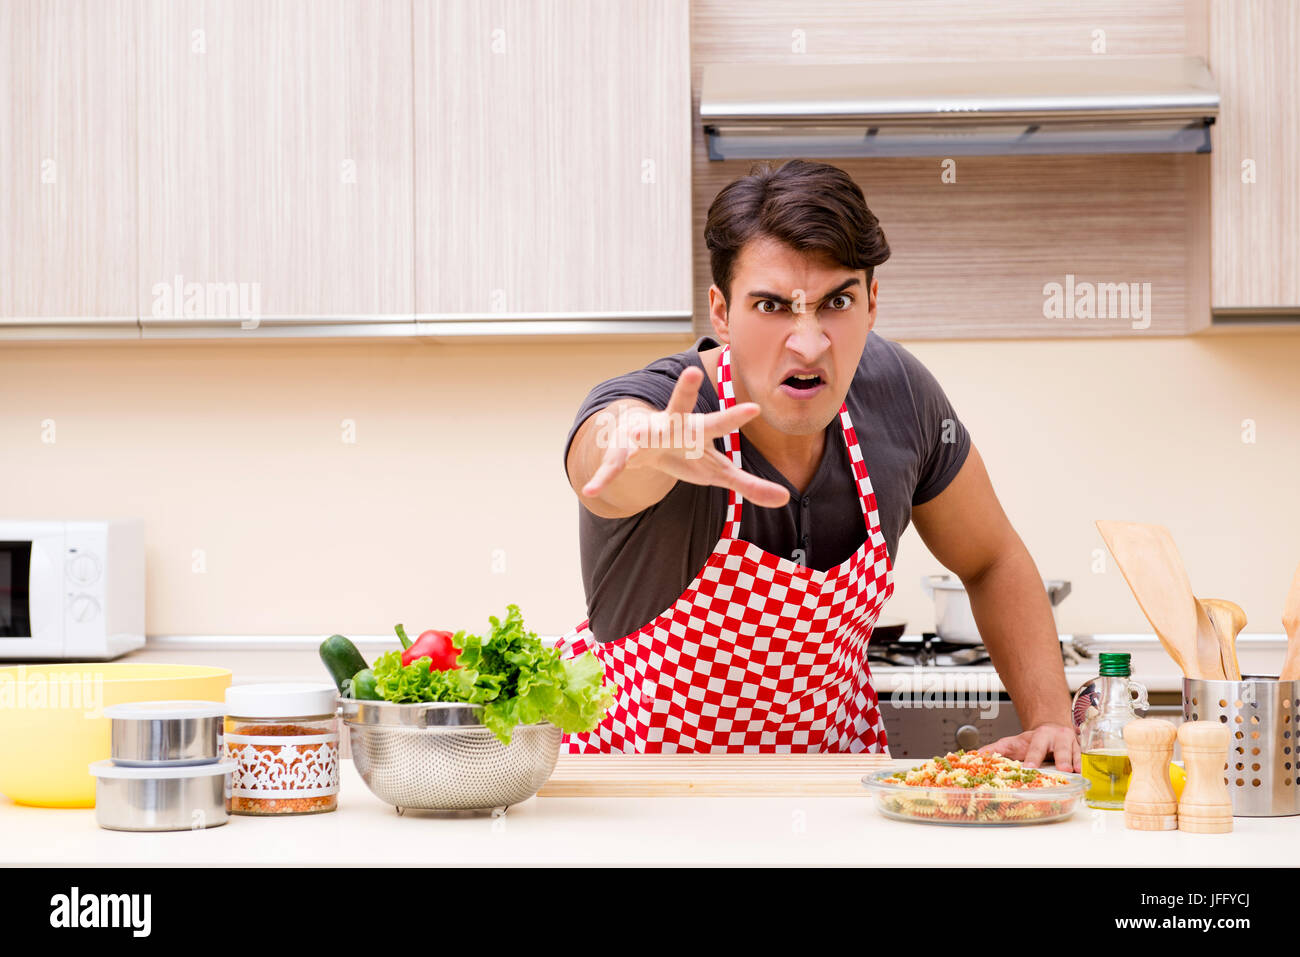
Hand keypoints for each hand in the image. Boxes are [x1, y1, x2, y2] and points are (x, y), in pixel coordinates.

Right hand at [581, 366, 790, 507]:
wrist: (641, 443)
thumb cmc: (685, 454)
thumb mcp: (717, 471)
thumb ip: (749, 484)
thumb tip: (786, 498)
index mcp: (698, 430)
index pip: (721, 422)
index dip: (737, 415)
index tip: (756, 407)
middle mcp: (671, 424)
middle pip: (682, 408)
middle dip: (686, 391)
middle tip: (692, 370)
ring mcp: (645, 435)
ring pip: (642, 431)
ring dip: (637, 433)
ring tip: (633, 432)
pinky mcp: (623, 451)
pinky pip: (613, 465)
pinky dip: (603, 477)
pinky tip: (592, 491)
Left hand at [980, 723, 1079, 772]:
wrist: (1053, 728)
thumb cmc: (1032, 740)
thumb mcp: (1013, 742)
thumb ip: (995, 749)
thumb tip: (976, 755)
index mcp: (1040, 736)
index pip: (1035, 747)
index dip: (1032, 757)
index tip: (1028, 767)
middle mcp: (1058, 738)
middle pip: (1060, 748)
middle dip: (1062, 758)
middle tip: (1063, 769)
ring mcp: (1073, 745)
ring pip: (1077, 753)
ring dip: (1078, 763)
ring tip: (1079, 772)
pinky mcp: (1083, 752)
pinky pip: (1087, 759)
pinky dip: (1088, 766)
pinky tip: (1089, 774)